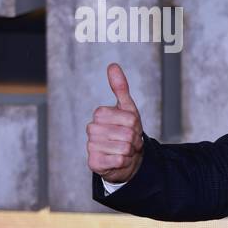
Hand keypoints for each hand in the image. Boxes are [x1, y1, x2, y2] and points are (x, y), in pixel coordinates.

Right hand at [87, 63, 145, 182]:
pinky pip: (118, 160)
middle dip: (134, 139)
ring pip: (124, 148)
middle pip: (128, 133)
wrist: (124, 157)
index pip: (130, 118)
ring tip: (125, 150)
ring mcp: (91, 146)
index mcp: (100, 114)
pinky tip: (119, 160)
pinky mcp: (93, 163)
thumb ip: (120, 87)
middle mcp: (92, 129)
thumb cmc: (126, 130)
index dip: (136, 125)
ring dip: (130, 151)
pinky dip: (125, 161)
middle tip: (129, 140)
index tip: (131, 127)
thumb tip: (112, 65)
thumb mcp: (127, 108)